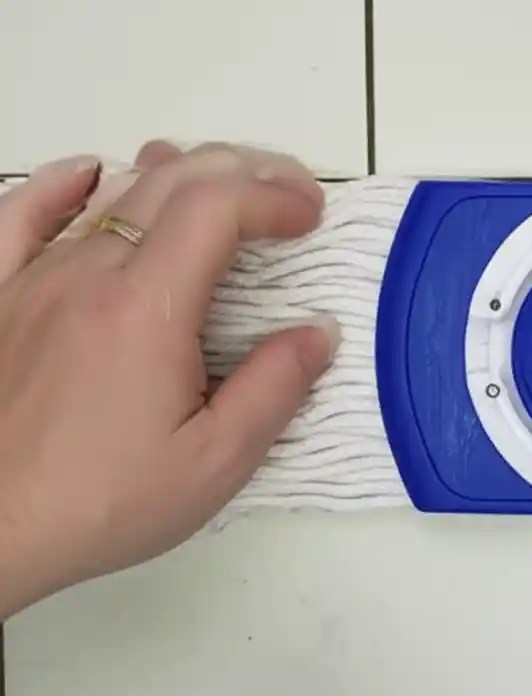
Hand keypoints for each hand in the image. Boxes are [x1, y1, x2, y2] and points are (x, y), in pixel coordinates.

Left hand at [0, 142, 338, 617]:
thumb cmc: (97, 503)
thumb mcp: (214, 463)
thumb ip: (275, 389)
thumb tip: (318, 333)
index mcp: (147, 309)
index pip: (219, 205)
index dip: (276, 194)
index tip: (311, 214)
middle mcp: (87, 274)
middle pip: (172, 180)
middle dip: (244, 173)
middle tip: (288, 197)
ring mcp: (32, 278)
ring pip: (110, 190)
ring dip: (177, 174)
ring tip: (221, 190)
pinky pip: (20, 213)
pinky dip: (63, 183)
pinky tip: (89, 174)